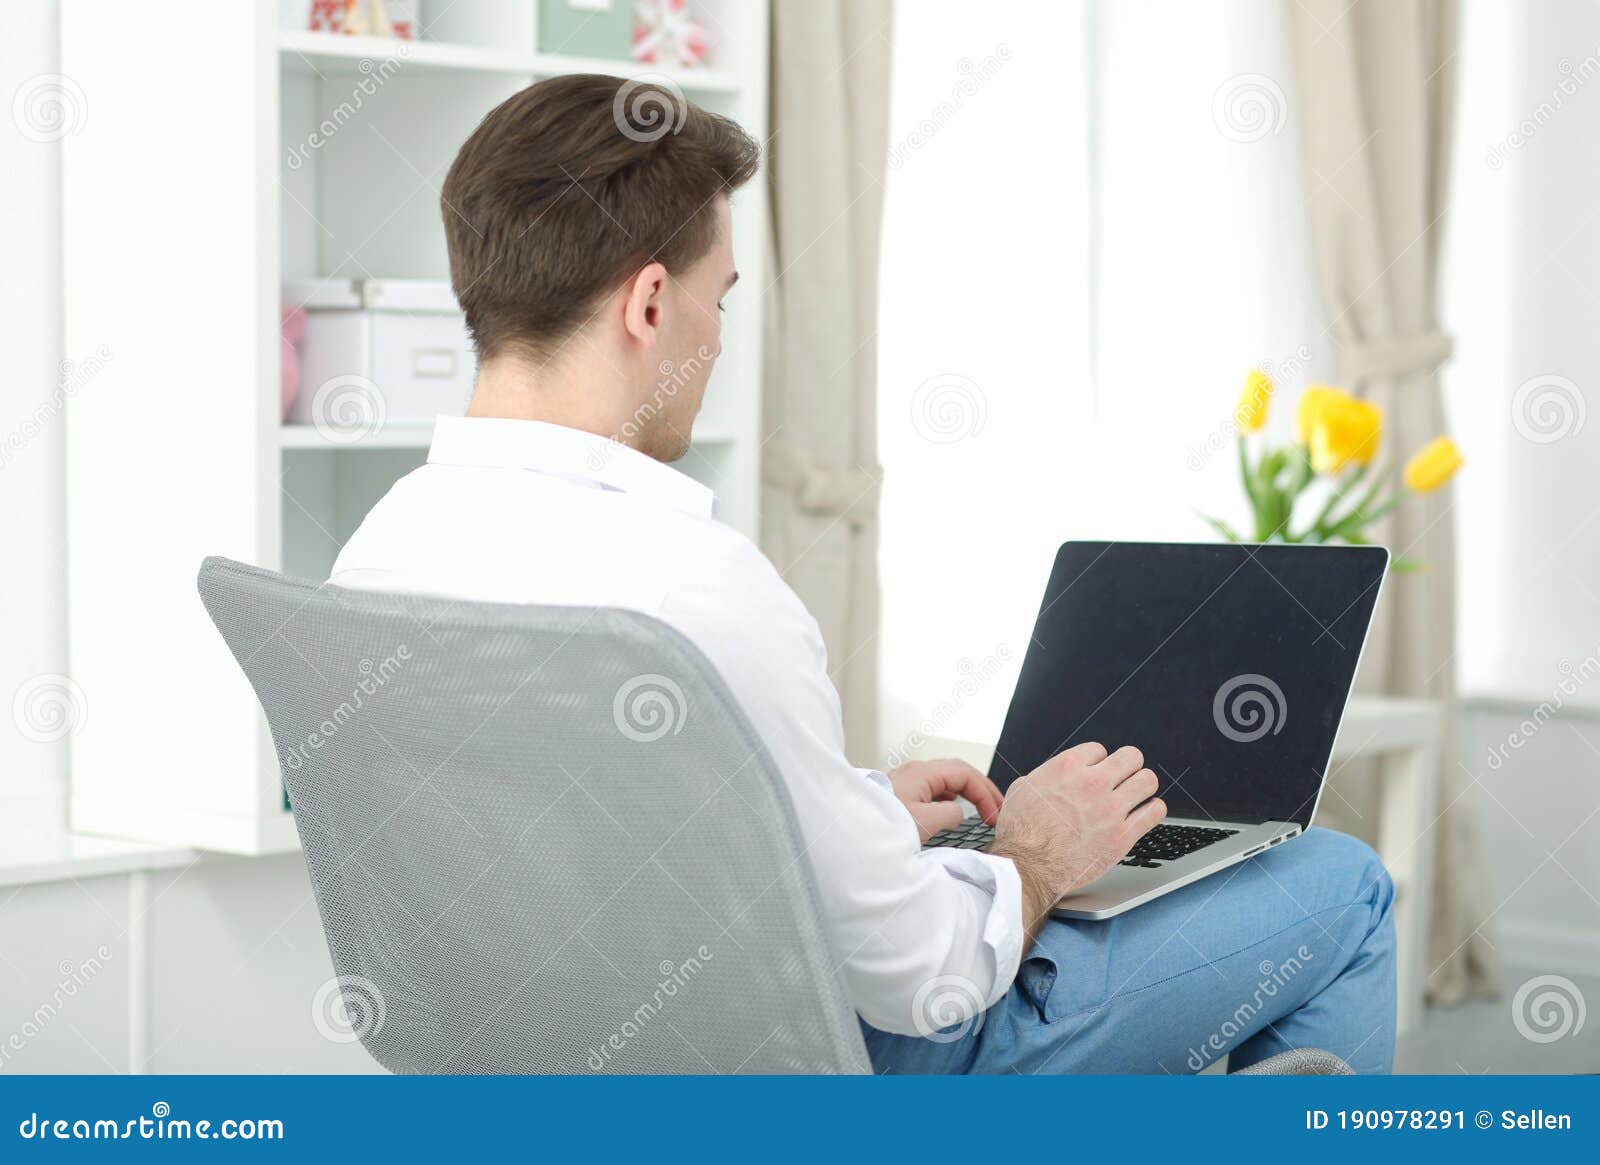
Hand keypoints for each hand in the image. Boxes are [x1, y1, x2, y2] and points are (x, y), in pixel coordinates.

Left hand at [887, 758, 1004, 842]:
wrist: (849, 832)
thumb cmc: (883, 826)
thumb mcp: (924, 822)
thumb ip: (950, 813)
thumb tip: (957, 813)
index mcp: (923, 773)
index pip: (965, 774)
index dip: (985, 793)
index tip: (994, 815)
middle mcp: (915, 772)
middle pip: (957, 773)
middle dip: (981, 790)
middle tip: (998, 808)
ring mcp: (908, 781)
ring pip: (946, 781)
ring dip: (966, 793)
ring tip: (982, 809)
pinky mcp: (902, 794)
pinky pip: (934, 790)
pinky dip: (950, 798)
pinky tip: (953, 811)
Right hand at [989, 742, 1165, 939]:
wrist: (1027, 867)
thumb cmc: (1021, 831)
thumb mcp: (1024, 788)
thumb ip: (1046, 775)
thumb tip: (1054, 774)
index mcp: (1067, 767)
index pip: (1100, 750)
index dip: (1098, 763)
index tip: (1096, 773)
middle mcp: (1092, 783)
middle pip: (1131, 757)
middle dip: (1127, 766)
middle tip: (1123, 778)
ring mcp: (1110, 809)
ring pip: (1148, 780)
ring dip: (1143, 786)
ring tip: (1137, 794)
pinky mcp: (1122, 836)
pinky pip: (1155, 812)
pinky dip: (1153, 809)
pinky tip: (1145, 812)